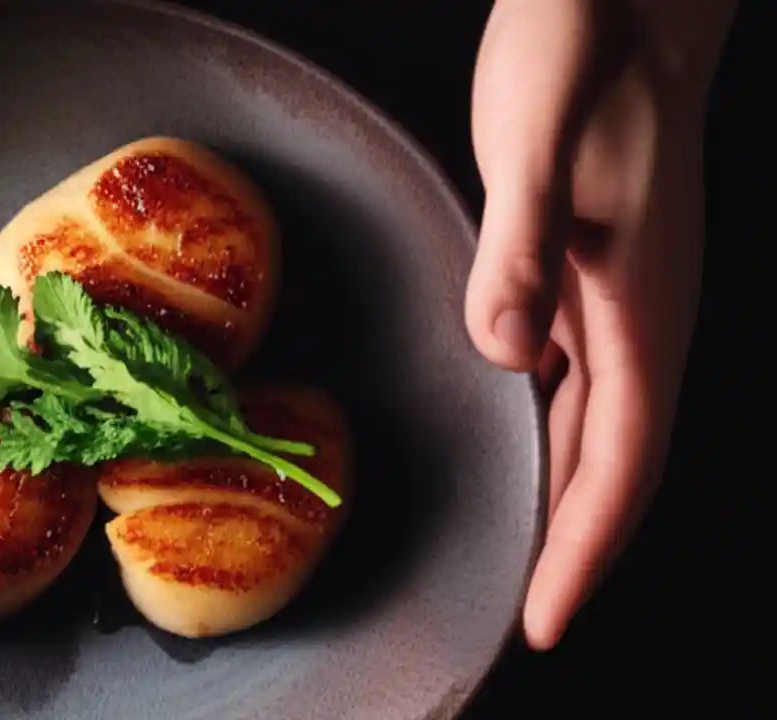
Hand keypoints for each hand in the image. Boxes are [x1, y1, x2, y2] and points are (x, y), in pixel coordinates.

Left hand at [466, 0, 734, 648]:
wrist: (617, 3)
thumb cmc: (589, 55)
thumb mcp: (544, 135)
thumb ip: (526, 242)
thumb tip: (508, 349)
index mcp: (639, 305)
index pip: (622, 459)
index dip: (585, 546)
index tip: (547, 615)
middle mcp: (635, 317)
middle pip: (611, 462)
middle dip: (572, 544)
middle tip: (526, 611)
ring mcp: (612, 295)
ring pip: (591, 426)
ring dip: (561, 495)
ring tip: (523, 554)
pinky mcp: (579, 269)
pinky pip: (570, 379)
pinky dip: (545, 429)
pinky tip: (515, 441)